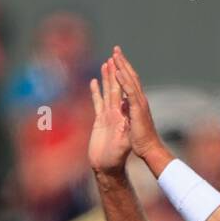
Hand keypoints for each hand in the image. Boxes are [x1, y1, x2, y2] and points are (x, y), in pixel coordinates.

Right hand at [88, 58, 131, 173]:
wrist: (109, 167)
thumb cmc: (118, 157)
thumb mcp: (124, 141)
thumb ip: (124, 127)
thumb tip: (125, 114)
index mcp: (124, 113)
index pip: (124, 89)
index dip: (122, 74)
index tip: (119, 60)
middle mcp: (118, 112)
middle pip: (117, 85)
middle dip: (116, 68)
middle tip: (115, 53)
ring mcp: (109, 115)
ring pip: (108, 91)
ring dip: (108, 76)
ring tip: (106, 62)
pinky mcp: (100, 120)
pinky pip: (98, 102)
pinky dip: (96, 92)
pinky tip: (94, 82)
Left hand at [110, 46, 163, 160]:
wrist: (149, 149)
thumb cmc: (140, 139)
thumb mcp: (131, 122)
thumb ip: (128, 111)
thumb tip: (124, 103)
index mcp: (137, 102)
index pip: (130, 81)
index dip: (123, 69)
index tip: (116, 58)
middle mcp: (139, 100)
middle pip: (130, 76)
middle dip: (122, 62)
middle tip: (116, 49)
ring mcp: (138, 104)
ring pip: (130, 81)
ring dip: (122, 67)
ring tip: (114, 55)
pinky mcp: (137, 110)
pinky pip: (129, 93)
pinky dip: (124, 82)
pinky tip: (117, 73)